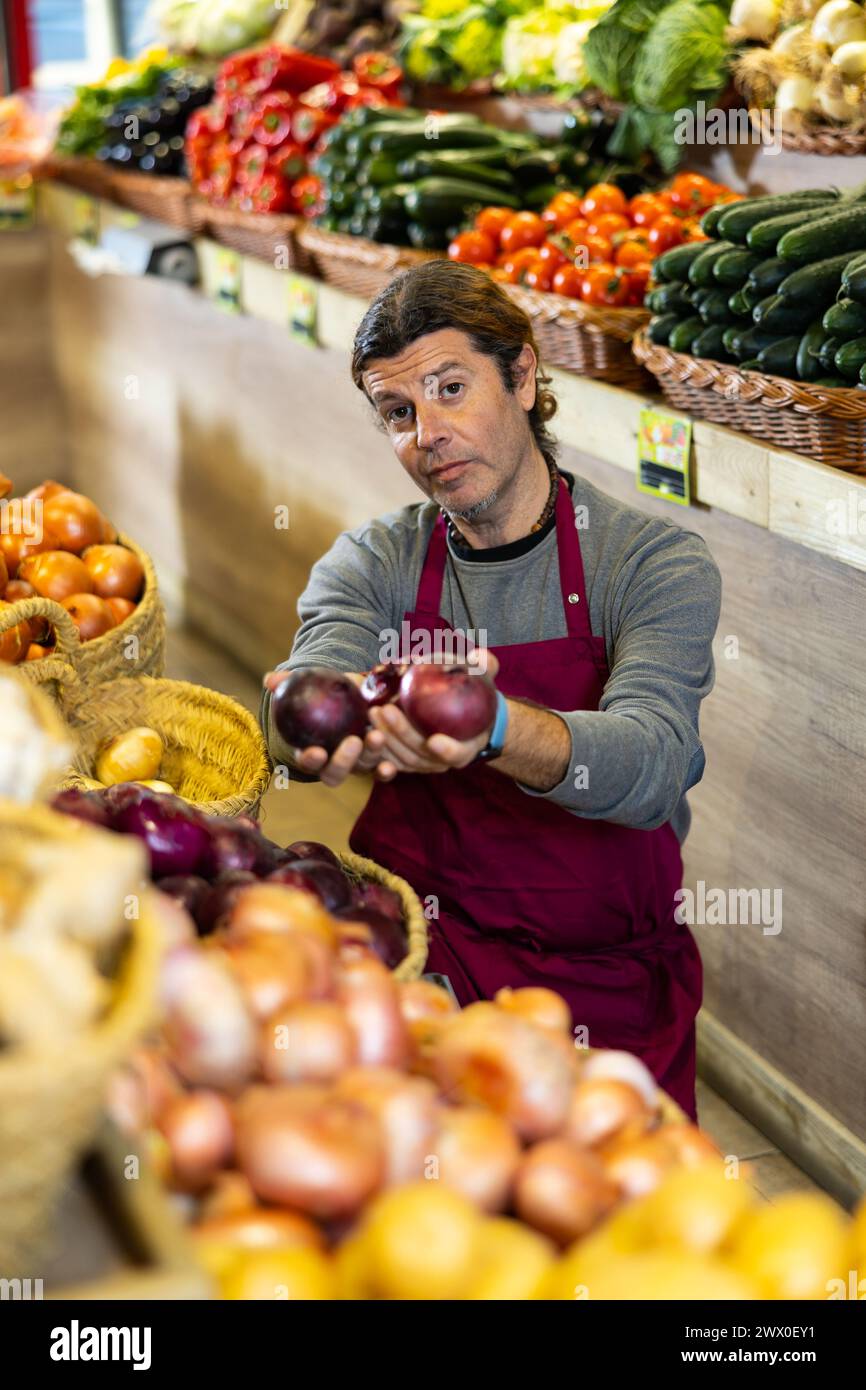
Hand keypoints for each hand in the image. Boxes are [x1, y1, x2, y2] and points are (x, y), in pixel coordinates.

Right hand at [263, 669, 388, 787]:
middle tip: (352, 741)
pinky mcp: (377, 762)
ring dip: (369, 755)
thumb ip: (289, 683)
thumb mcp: (310, 684)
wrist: (353, 694)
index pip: (308, 761)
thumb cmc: (325, 692)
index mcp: (312, 751)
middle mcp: (334, 762)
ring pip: (361, 768)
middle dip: (342, 762)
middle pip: (334, 773)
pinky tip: (391, 764)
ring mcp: (357, 764)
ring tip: (376, 735)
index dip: (310, 760)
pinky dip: (385, 771)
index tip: (316, 751)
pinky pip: (381, 771)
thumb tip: (270, 679)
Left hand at [368, 647, 499, 777]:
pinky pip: (389, 759)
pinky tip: (365, 726)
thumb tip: (479, 657)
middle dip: (402, 735)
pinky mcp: (405, 760)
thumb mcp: (482, 679)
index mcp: (467, 746)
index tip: (434, 741)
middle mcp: (443, 760)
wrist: (462, 712)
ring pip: (401, 760)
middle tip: (385, 710)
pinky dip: (376, 747)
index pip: (459, 753)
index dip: (448, 751)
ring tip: (372, 712)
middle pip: (421, 756)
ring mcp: (423, 763)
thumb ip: (484, 668)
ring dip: (385, 740)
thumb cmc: (472, 695)